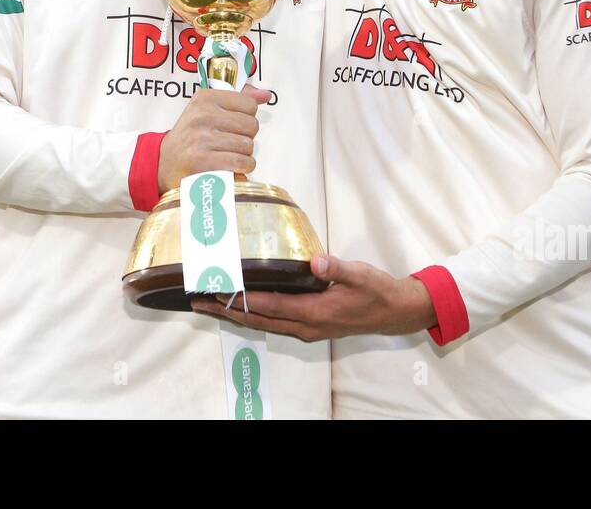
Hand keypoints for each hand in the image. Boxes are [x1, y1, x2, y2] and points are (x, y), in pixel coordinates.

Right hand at [158, 85, 271, 192]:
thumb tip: (266, 95)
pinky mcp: (202, 161)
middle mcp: (202, 115)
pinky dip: (243, 167)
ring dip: (244, 154)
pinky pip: (241, 162)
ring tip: (229, 154)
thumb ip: (238, 99)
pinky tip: (233, 166)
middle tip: (231, 142)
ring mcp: (201, 138)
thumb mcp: (208, 109)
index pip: (249, 104)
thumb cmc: (192, 135)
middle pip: (251, 125)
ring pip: (248, 145)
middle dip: (246, 136)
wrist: (166, 162)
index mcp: (205, 98)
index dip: (246, 117)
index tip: (233, 124)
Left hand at [190, 254, 436, 340]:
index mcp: (314, 313)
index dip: (240, 300)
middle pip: (257, 320)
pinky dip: (253, 315)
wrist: (394, 312)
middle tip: (197, 301)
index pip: (267, 307)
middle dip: (226, 311)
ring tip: (211, 304)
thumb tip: (315, 261)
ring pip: (263, 324)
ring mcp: (306, 329)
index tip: (215, 292)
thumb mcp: (359, 275)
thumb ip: (337, 268)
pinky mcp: (309, 326)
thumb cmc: (376, 291)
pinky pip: (274, 322)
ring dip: (236, 315)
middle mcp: (305, 326)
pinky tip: (243, 306)